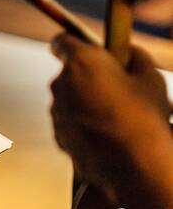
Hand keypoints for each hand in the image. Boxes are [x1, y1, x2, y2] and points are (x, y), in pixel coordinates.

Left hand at [50, 35, 171, 199]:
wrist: (136, 166)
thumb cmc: (145, 117)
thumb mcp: (151, 79)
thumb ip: (135, 57)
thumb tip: (128, 52)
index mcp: (80, 63)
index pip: (62, 41)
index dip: (75, 44)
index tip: (89, 50)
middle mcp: (60, 85)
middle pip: (69, 74)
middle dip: (88, 77)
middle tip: (118, 88)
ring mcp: (56, 113)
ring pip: (70, 100)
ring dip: (86, 103)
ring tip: (118, 118)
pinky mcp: (58, 137)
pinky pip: (70, 123)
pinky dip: (84, 125)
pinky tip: (109, 136)